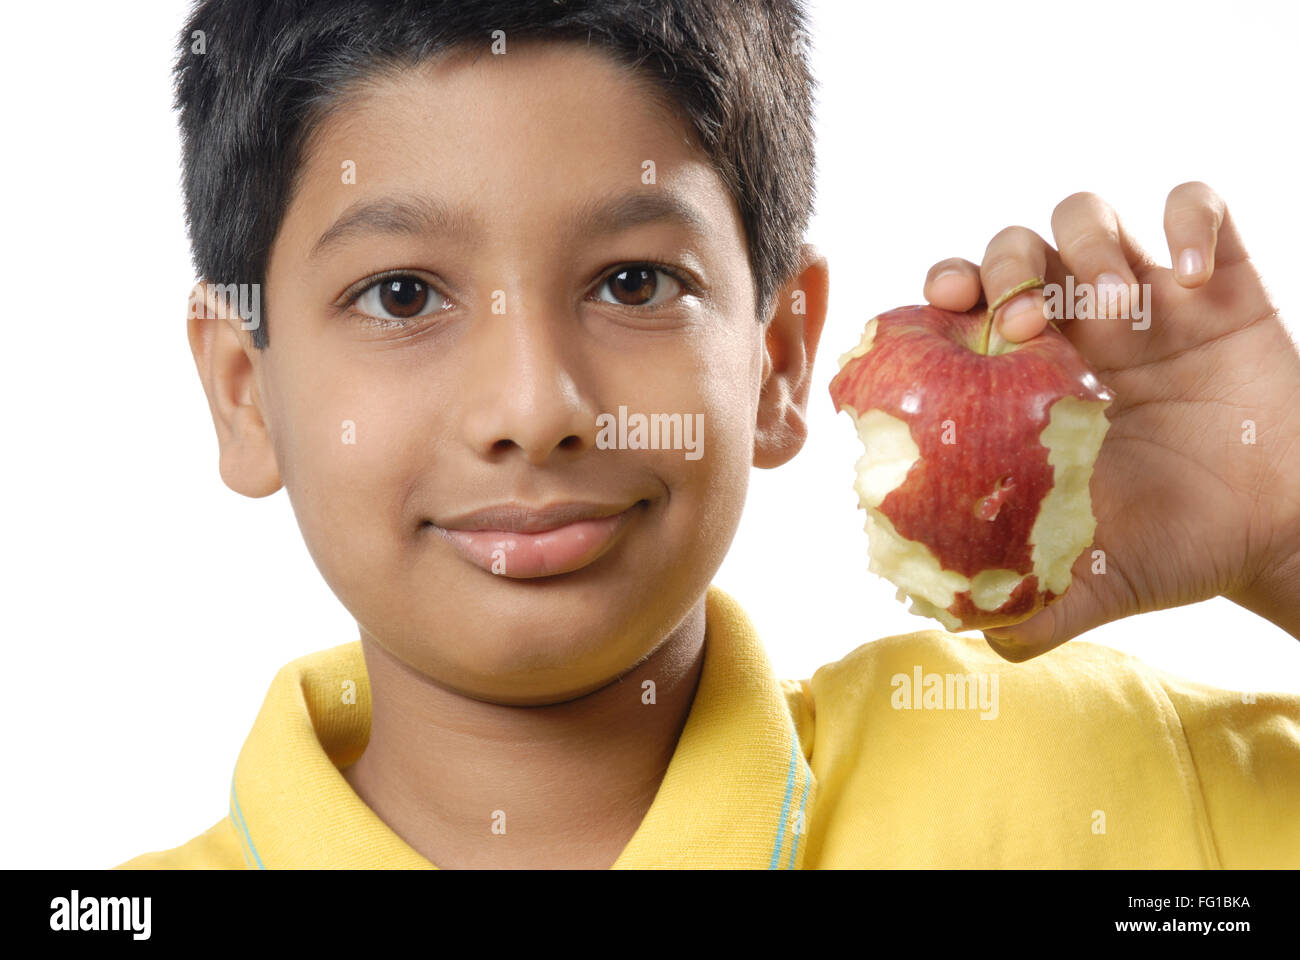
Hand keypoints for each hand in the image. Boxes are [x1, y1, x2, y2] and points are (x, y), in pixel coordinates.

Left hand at [922, 183, 1299, 658]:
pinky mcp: (1227, 283)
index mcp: (1037, 382)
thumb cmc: (1180, 547)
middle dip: (1008, 265)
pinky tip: (1192, 280)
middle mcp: (1082, 331)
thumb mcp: (1099, 579)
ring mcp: (1152, 299)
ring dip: (1090, 244)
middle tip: (1030, 323)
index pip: (967, 307)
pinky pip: (1200, 204)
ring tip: (1121, 311)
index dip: (948, 293)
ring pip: (1089, 214)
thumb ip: (1036, 606)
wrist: (1279, 536)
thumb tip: (969, 636)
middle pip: (1016, 245)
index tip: (946, 308)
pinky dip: (1189, 220)